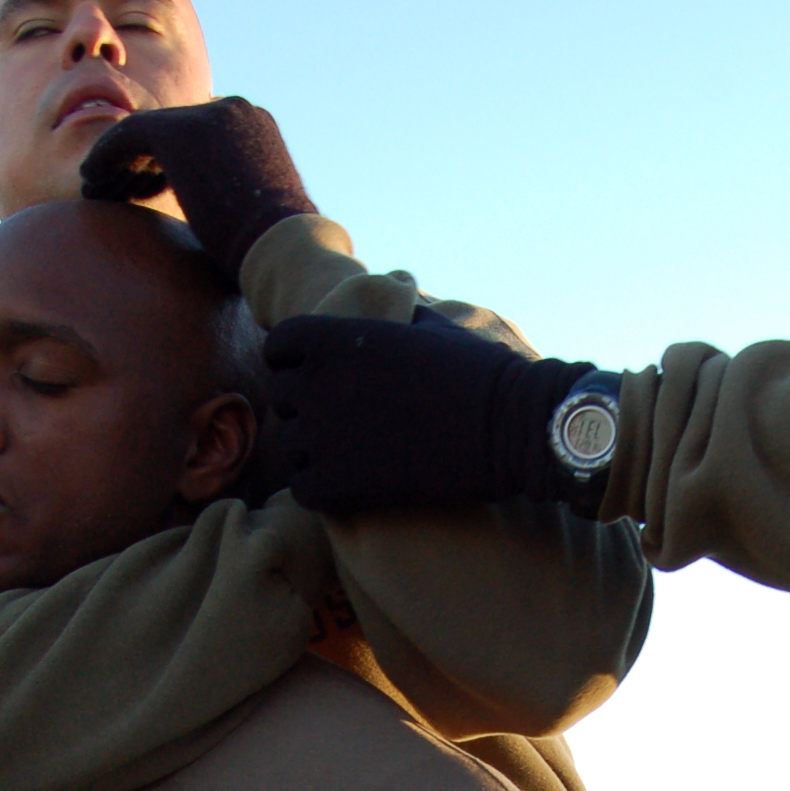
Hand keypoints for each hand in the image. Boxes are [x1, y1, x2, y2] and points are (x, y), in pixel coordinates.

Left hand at [78, 98, 313, 274]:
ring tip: (96, 192)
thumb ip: (241, 199)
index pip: (198, 131)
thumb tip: (230, 222)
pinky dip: (104, 158)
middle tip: (112, 191)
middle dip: (137, 160)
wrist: (284, 247)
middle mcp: (235, 109)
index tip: (144, 190)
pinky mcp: (178, 133)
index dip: (165, 161)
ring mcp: (207, 115)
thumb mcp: (261, 215)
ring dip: (117, 161)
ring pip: (145, 130)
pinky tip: (89, 183)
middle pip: (170, 126)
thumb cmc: (278, 250)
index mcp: (257, 125)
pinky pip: (125, 135)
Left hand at [265, 313, 600, 512]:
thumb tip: (388, 301)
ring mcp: (327, 435)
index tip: (319, 378)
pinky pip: (302, 488)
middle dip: (304, 409)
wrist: (512, 428)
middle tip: (343, 423)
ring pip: (289, 447)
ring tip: (352, 456)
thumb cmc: (479, 374)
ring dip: (312, 452)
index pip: (278, 346)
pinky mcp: (340, 483)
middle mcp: (323, 382)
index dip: (293, 362)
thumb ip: (388, 317)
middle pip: (281, 399)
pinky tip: (351, 485)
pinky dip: (320, 489)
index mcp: (338, 337)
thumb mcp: (427, 326)